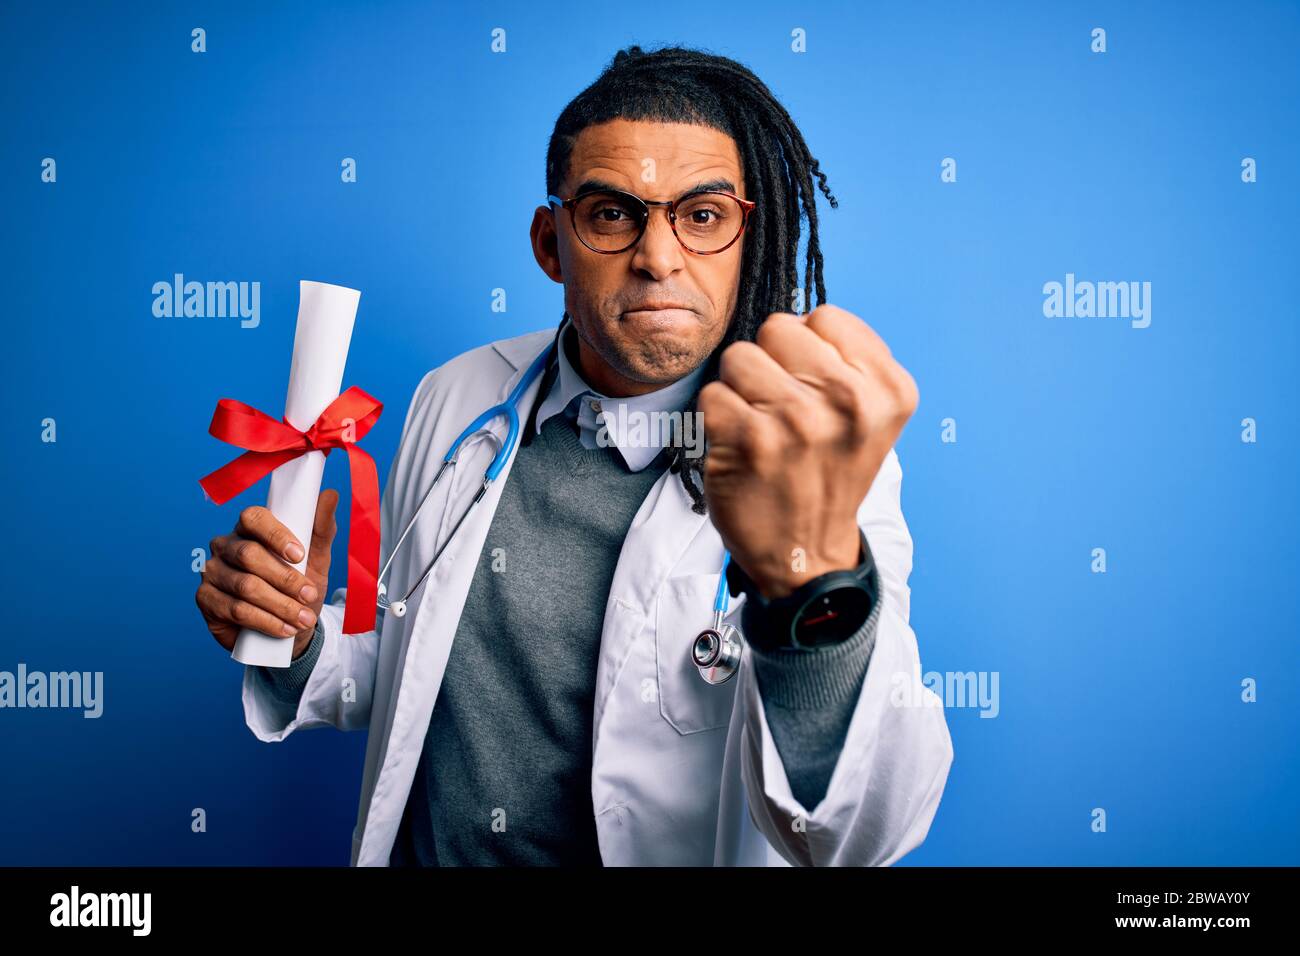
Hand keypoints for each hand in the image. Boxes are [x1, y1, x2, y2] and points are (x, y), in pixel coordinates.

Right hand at [196, 490, 338, 658]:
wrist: (291, 625)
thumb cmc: (300, 583)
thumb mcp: (316, 557)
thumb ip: (321, 527)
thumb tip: (329, 494)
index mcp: (249, 528)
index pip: (253, 518)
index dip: (275, 535)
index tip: (300, 555)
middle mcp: (225, 546)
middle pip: (249, 555)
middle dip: (285, 578)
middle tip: (311, 595)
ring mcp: (212, 572)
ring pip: (245, 586)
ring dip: (280, 605)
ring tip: (304, 619)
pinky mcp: (206, 600)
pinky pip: (235, 610)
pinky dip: (266, 621)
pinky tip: (285, 629)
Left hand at [698, 305, 917, 598]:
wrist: (808, 554)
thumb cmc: (830, 475)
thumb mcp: (871, 416)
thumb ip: (847, 359)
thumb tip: (799, 318)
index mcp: (887, 389)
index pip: (824, 317)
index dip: (807, 349)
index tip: (814, 389)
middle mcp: (848, 400)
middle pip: (777, 328)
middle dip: (772, 364)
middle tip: (784, 413)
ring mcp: (797, 419)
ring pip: (738, 357)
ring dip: (740, 390)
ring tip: (762, 429)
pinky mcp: (748, 439)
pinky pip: (712, 394)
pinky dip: (717, 421)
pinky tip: (741, 450)